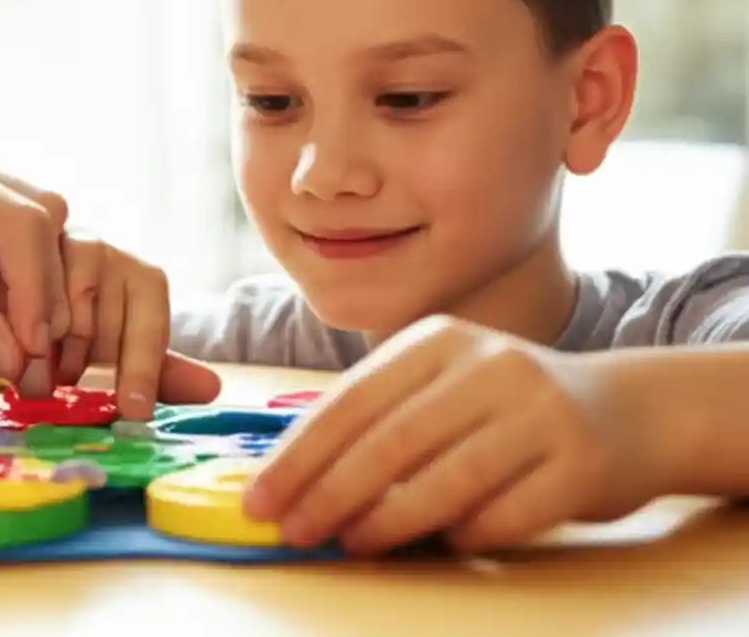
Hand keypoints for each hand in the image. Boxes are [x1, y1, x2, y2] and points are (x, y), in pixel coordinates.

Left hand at [0, 231, 221, 418]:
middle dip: (65, 303)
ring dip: (73, 319)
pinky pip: (53, 284)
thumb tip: (26, 362)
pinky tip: (93, 374)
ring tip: (60, 379)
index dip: (41, 288)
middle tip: (54, 371)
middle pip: (61, 231)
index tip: (36, 351)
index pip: (24, 221)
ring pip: (70, 256)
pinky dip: (65, 329)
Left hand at [244, 316, 670, 555]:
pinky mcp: (581, 463)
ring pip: (448, 477)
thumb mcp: (442, 386)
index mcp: (441, 341)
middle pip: (393, 439)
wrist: (626, 412)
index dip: (300, 454)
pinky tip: (440, 545)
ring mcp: (541, 412)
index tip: (259, 498)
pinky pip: (506, 513)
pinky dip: (465, 534)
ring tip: (349, 544)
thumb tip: (293, 479)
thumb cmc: (505, 407)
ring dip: (389, 520)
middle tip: (292, 531)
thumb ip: (379, 419)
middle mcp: (491, 366)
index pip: (352, 400)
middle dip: (330, 491)